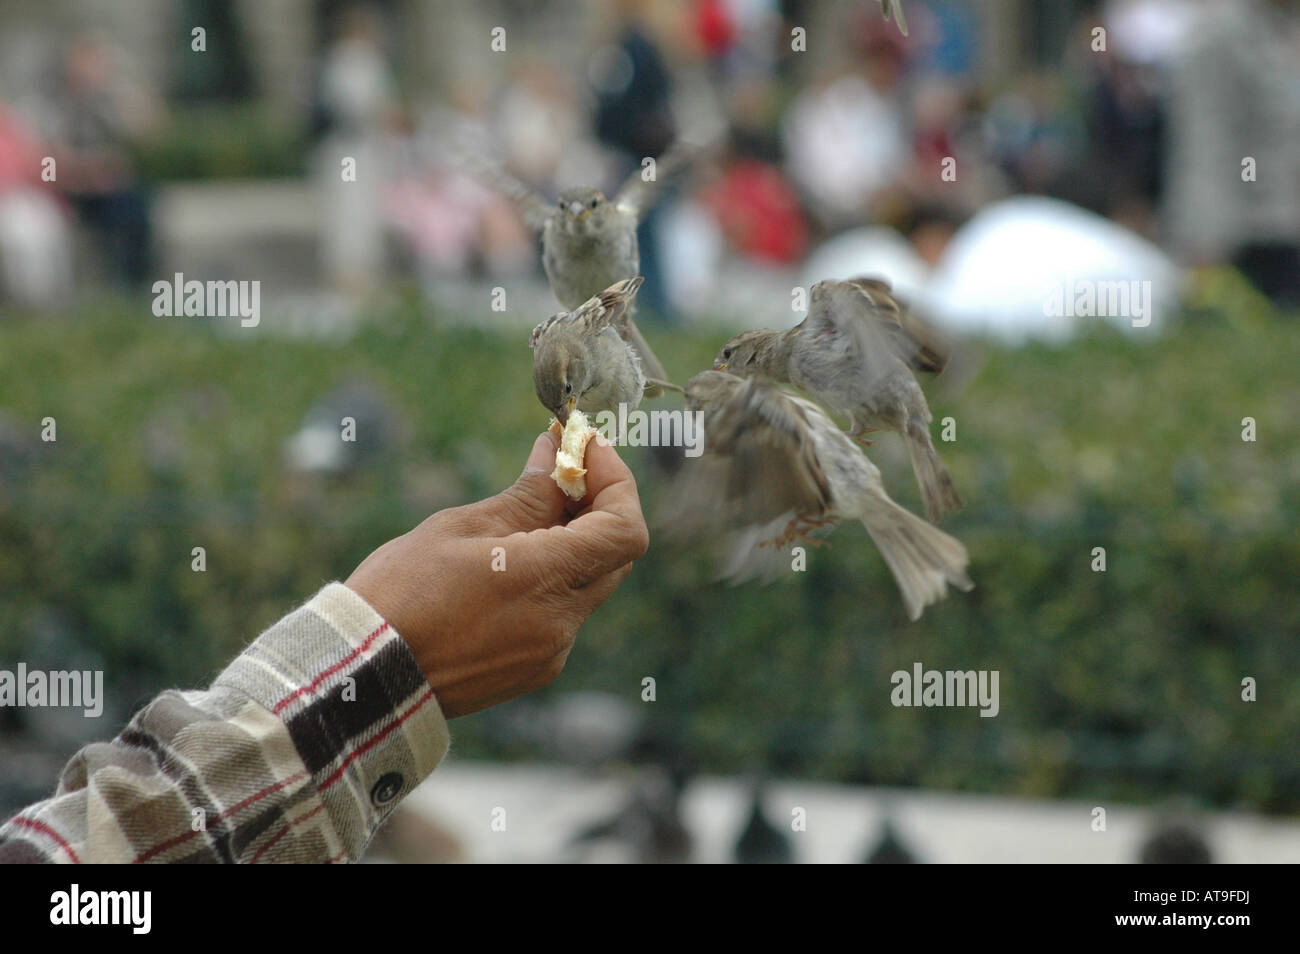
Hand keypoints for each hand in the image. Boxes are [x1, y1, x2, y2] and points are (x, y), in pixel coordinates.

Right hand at [345, 431, 648, 717]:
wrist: (361, 679)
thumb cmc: (400, 597)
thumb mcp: (461, 529)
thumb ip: (526, 495)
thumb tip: (557, 457)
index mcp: (546, 580)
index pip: (626, 529)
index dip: (616, 482)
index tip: (586, 448)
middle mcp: (562, 622)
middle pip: (615, 555)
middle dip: (597, 507)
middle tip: (560, 470)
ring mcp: (551, 652)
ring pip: (587, 585)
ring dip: (573, 543)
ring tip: (526, 511)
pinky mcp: (533, 670)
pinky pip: (562, 615)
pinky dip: (551, 580)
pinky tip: (509, 562)